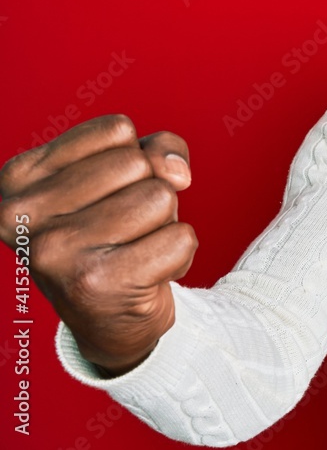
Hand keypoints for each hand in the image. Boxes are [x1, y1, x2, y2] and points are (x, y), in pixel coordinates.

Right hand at [0, 114, 196, 374]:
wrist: (111, 321)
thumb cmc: (119, 233)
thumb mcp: (131, 175)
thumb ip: (159, 149)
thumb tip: (177, 173)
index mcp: (20, 177)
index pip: (118, 130)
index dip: (135, 159)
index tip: (108, 197)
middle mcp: (23, 213)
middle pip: (139, 164)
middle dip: (150, 193)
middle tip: (125, 231)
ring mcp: (55, 251)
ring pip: (160, 198)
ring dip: (164, 224)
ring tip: (135, 250)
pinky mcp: (96, 284)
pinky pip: (181, 238)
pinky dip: (180, 255)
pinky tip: (147, 274)